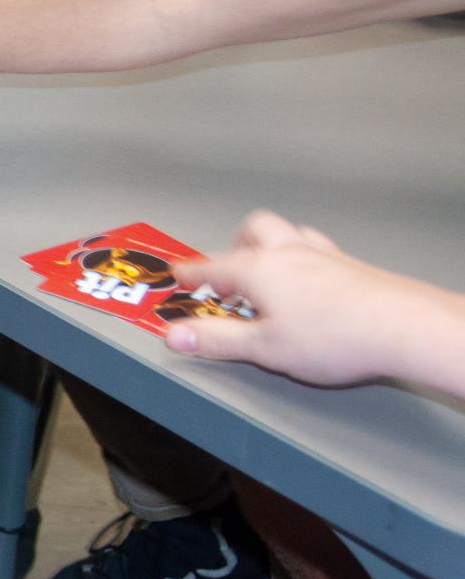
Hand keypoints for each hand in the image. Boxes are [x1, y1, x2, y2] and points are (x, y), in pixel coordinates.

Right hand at [164, 211, 439, 385]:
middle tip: (226, 270)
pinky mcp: (352, 266)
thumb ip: (216, 340)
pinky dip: (303, 260)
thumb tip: (175, 334)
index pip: (212, 266)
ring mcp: (324, 255)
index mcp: (259, 269)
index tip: (177, 273)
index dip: (191, 272)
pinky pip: (318, 249)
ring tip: (267, 271)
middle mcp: (290, 252)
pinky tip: (310, 282)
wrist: (404, 327)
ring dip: (271, 246)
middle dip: (235, 245)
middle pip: (255, 230)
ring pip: (289, 233)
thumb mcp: (263, 348)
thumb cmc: (334, 337)